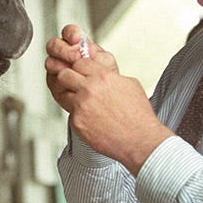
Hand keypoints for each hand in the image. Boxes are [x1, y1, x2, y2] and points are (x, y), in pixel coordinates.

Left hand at [45, 24, 172, 173]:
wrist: (139, 139)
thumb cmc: (138, 114)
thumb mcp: (129, 84)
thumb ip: (111, 75)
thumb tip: (102, 71)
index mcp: (103, 77)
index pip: (79, 63)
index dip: (81, 68)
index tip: (83, 73)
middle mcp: (89, 89)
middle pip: (64, 74)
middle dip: (69, 78)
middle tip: (75, 85)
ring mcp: (81, 106)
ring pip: (63, 93)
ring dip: (71, 96)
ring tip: (83, 103)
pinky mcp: (77, 122)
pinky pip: (70, 113)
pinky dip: (78, 115)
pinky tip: (91, 119)